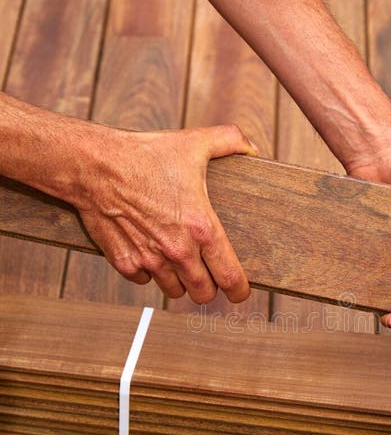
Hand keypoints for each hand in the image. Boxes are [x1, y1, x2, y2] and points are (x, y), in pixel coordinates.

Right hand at [74, 124, 256, 304]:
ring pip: (175, 291)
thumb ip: (230, 141)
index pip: (230, 277)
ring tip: (177, 260)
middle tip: (206, 273)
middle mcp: (178, 250)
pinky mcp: (125, 263)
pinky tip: (149, 251)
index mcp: (201, 228)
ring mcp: (150, 260)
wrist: (95, 165)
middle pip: (203, 293)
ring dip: (179, 281)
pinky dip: (148, 271)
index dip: (239, 289)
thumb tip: (252, 147)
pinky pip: (144, 281)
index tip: (239, 290)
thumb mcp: (194, 142)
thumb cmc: (144, 155)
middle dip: (209, 286)